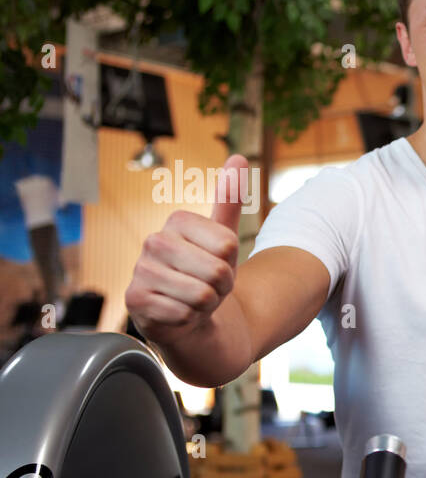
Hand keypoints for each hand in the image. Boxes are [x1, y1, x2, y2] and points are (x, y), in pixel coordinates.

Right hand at [125, 154, 247, 345]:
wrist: (189, 316)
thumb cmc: (206, 276)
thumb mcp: (223, 240)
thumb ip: (230, 201)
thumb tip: (239, 158)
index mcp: (177, 221)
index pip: (228, 244)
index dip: (232, 264)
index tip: (218, 265)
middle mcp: (154, 241)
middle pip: (217, 271)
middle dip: (221, 287)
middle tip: (208, 287)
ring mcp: (141, 271)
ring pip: (201, 295)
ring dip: (206, 305)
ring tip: (194, 300)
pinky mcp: (135, 301)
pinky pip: (183, 314)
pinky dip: (189, 319)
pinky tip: (179, 314)